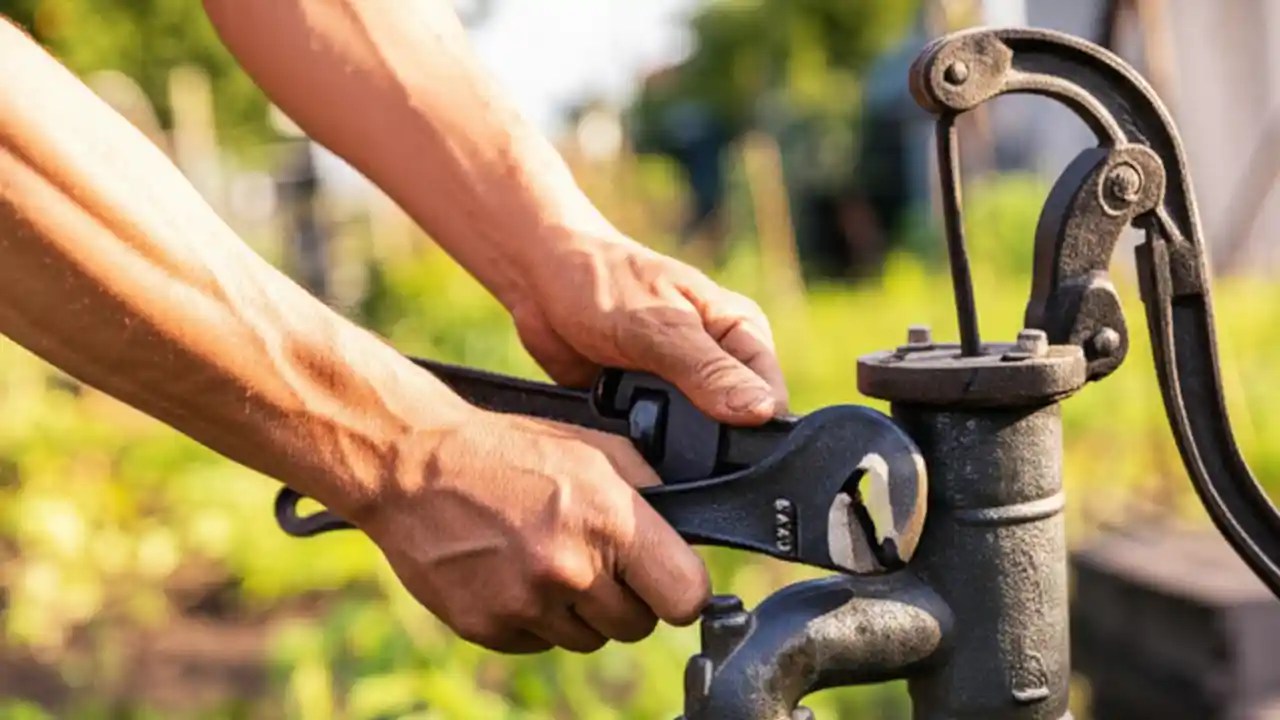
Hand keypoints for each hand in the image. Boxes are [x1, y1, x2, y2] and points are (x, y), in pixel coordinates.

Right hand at [357, 406, 710, 653]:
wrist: (412, 464)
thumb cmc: (509, 450)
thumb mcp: (594, 447)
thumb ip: (650, 492)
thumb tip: (686, 533)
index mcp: (609, 521)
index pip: (686, 598)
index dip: (679, 589)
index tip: (665, 579)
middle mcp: (571, 570)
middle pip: (637, 626)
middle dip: (626, 598)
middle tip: (595, 559)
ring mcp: (526, 604)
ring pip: (589, 639)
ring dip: (580, 611)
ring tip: (548, 559)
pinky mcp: (488, 627)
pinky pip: (539, 643)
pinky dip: (534, 618)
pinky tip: (514, 573)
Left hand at [509, 236, 789, 424]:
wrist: (539, 280)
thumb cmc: (603, 283)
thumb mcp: (658, 327)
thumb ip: (707, 371)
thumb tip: (761, 411)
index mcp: (741, 334)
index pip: (771, 400)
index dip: (756, 432)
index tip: (729, 453)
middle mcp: (720, 364)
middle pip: (737, 429)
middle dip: (709, 447)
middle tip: (669, 440)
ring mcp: (684, 389)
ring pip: (696, 444)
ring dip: (671, 450)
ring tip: (640, 435)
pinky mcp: (647, 408)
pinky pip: (656, 445)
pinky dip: (641, 448)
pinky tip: (623, 444)